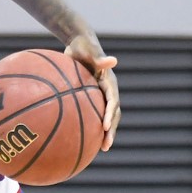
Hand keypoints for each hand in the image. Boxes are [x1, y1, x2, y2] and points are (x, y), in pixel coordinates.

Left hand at [64, 34, 120, 150]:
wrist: (79, 44)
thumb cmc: (84, 46)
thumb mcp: (90, 50)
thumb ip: (100, 57)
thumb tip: (113, 60)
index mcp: (109, 82)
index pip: (113, 102)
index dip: (110, 115)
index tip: (105, 127)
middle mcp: (107, 91)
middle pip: (113, 114)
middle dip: (111, 131)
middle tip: (106, 146)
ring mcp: (100, 95)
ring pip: (104, 117)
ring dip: (104, 132)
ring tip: (100, 148)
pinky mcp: (91, 97)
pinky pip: (90, 113)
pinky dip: (87, 125)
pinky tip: (78, 137)